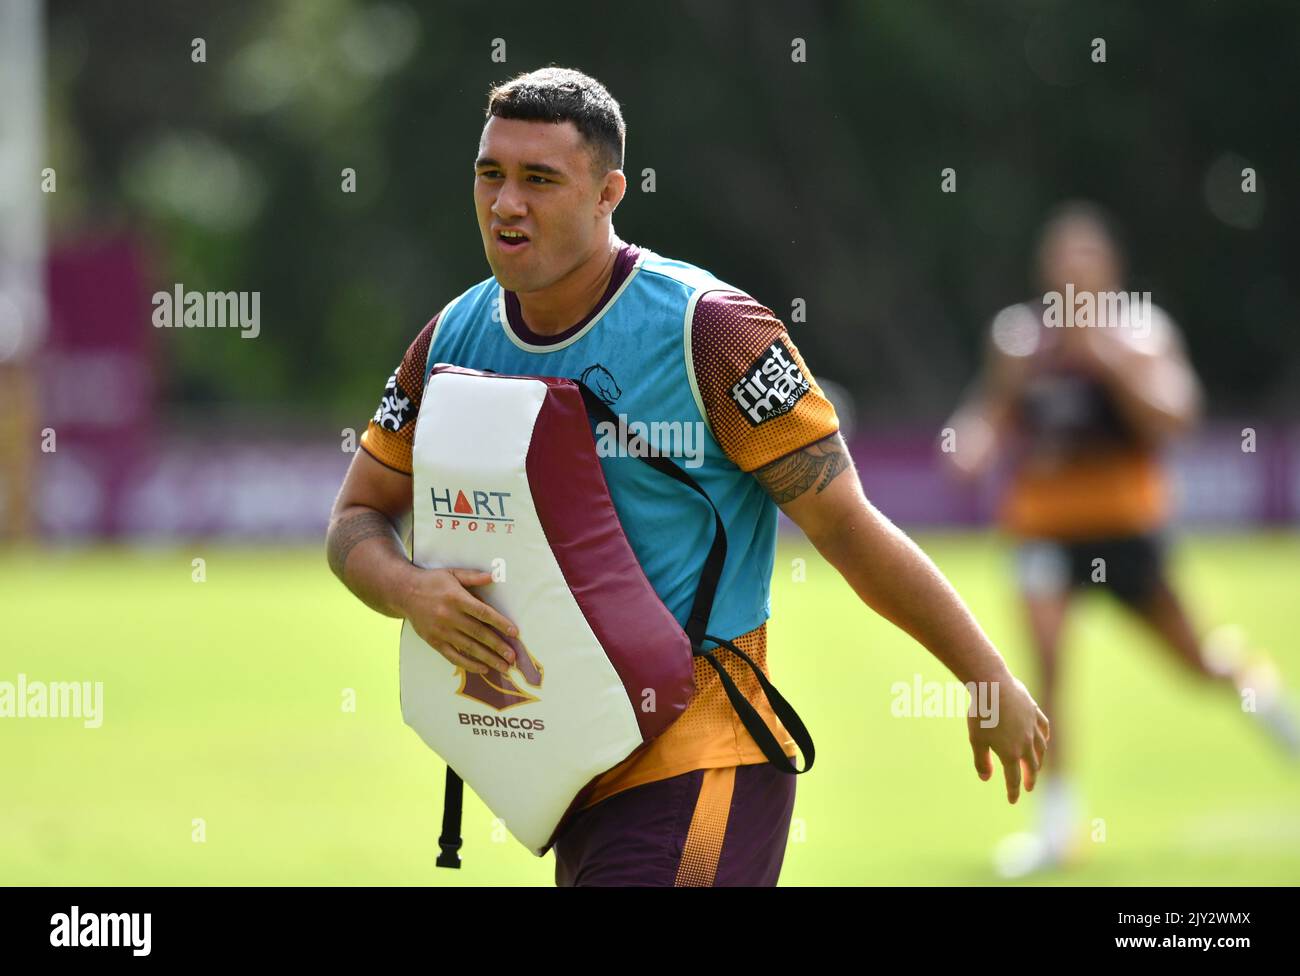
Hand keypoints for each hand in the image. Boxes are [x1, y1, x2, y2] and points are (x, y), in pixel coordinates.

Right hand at [398, 567, 522, 675]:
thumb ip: (473, 576)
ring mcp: (441, 631)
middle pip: (478, 633)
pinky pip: (453, 656)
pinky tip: (483, 669)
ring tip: (503, 667)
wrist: (403, 592)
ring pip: (468, 648)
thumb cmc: (432, 581)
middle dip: (498, 646)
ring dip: (488, 658)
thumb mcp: (452, 573)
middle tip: (513, 657)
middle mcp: (449, 616)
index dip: (500, 623)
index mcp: (456, 598)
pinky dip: (468, 664)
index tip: (514, 633)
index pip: (483, 613)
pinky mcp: (433, 641)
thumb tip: (494, 576)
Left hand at [968, 674, 1049, 803]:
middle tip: (1029, 787)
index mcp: (1010, 753)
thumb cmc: (981, 714)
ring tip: (1037, 766)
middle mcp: (1026, 743)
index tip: (1012, 800)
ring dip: (1040, 760)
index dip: (1013, 791)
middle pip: (1032, 766)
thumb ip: (981, 762)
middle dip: (1031, 778)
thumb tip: (986, 778)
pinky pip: (1044, 729)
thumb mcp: (976, 740)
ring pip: (1041, 749)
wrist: (993, 687)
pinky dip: (1045, 737)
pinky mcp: (1034, 712)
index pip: (1014, 779)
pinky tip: (1044, 741)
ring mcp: (1032, 728)